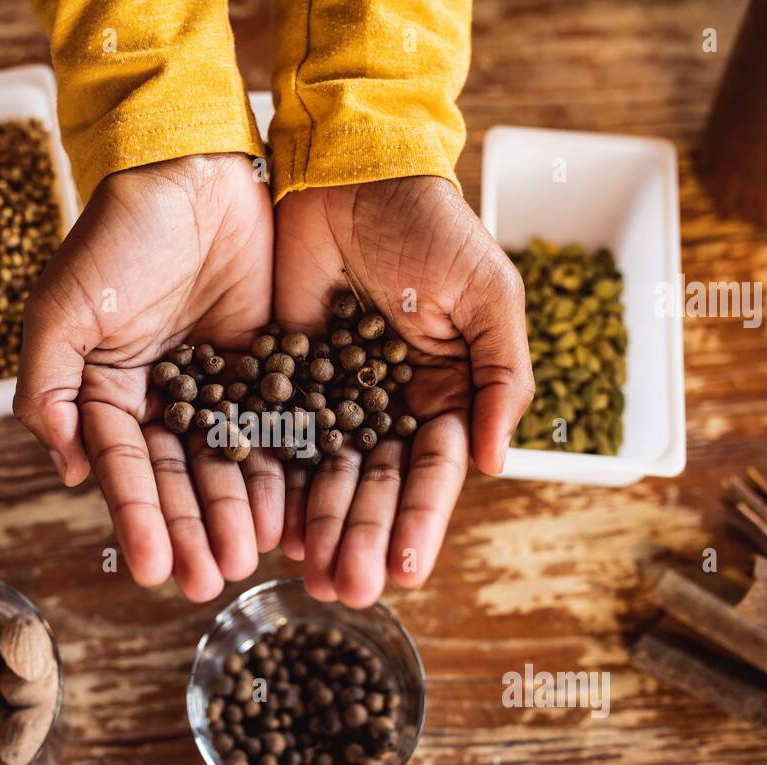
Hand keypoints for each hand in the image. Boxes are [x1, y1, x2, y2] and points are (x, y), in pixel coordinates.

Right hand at [14, 154, 284, 600]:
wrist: (193, 172)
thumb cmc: (117, 237)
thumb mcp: (64, 310)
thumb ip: (49, 389)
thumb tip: (70, 473)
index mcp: (109, 395)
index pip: (124, 469)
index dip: (137, 519)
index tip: (151, 570)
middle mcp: (164, 403)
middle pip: (179, 480)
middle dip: (192, 532)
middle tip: (207, 582)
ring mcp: (220, 389)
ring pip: (231, 464)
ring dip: (238, 514)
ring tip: (251, 559)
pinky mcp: (269, 369)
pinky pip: (279, 428)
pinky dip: (284, 470)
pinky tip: (294, 512)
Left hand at [273, 177, 532, 606]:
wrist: (350, 169)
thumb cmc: (431, 226)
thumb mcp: (487, 295)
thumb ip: (499, 376)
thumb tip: (496, 463)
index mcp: (444, 393)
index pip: (433, 471)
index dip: (420, 521)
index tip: (405, 571)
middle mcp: (387, 406)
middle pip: (375, 486)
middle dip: (363, 539)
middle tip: (345, 592)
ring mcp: (332, 396)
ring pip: (324, 474)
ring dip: (319, 527)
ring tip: (307, 576)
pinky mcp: (280, 377)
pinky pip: (276, 438)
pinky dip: (273, 481)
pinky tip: (267, 525)